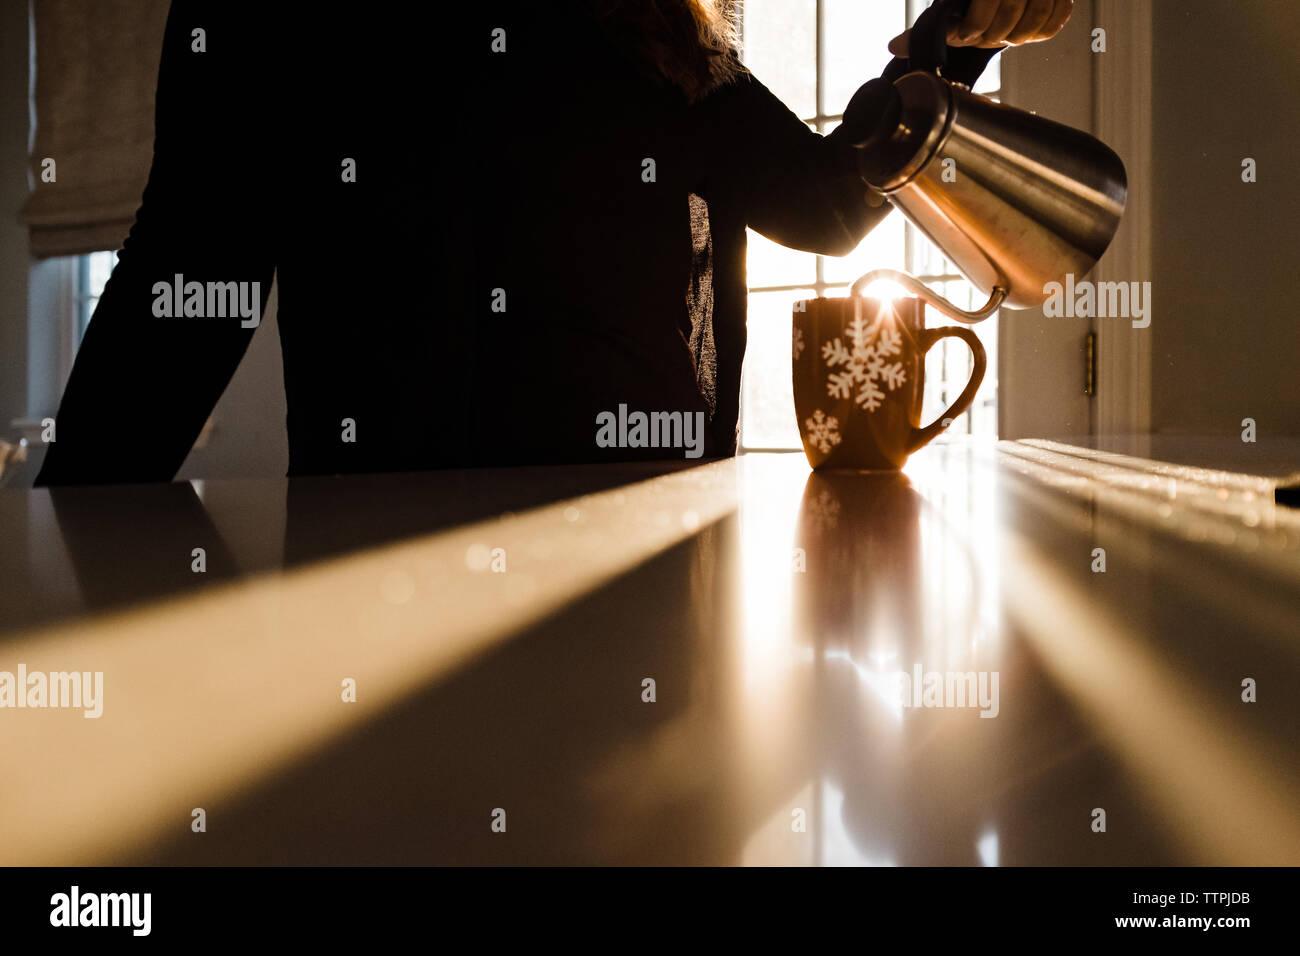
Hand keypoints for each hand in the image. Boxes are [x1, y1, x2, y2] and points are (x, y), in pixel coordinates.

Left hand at [888, 0, 1073, 55]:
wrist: (997, 1)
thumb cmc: (969, 3)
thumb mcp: (952, 7)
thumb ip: (929, 26)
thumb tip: (894, 46)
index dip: (976, 23)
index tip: (967, 35)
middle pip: (1013, 6)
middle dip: (994, 32)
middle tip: (983, 37)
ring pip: (1038, 13)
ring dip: (1018, 35)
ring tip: (1002, 35)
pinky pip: (1058, 17)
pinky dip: (1041, 32)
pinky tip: (1023, 34)